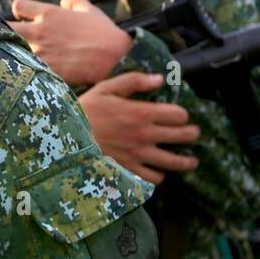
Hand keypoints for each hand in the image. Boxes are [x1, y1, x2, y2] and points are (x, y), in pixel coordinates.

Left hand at [8, 0, 132, 86]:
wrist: (115, 59)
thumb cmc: (105, 33)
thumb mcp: (90, 9)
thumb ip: (73, 3)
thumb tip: (63, 2)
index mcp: (48, 13)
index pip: (18, 6)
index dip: (19, 12)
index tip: (23, 18)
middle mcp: (39, 31)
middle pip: (5, 28)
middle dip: (3, 32)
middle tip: (11, 38)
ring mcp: (40, 52)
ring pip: (10, 50)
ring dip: (11, 53)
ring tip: (16, 57)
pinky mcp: (44, 70)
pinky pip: (24, 69)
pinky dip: (23, 70)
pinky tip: (26, 73)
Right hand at [77, 73, 199, 184]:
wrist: (66, 139)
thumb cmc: (85, 111)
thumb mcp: (106, 88)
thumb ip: (134, 81)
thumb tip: (159, 79)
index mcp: (142, 113)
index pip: (178, 115)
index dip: (183, 114)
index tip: (179, 116)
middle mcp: (145, 136)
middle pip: (183, 137)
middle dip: (192, 134)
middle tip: (193, 134)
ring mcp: (138, 156)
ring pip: (173, 162)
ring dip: (185, 162)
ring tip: (190, 161)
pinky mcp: (129, 171)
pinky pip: (153, 179)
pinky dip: (158, 176)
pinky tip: (159, 172)